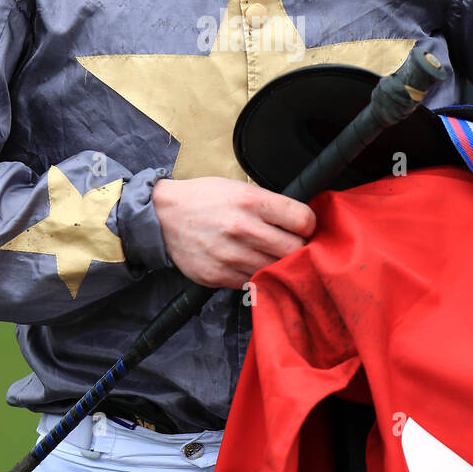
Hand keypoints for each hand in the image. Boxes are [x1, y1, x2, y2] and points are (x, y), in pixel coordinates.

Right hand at [153, 176, 315, 288]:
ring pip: (276, 271)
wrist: (162, 216)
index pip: (303, 220)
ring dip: (279, 266)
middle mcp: (242, 229)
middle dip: (300, 249)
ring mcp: (230, 256)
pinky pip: (253, 283)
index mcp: (251, 201)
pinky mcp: (218, 276)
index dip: (309, 225)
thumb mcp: (239, 188)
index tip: (304, 227)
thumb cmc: (204, 198)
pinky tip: (249, 265)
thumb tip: (301, 222)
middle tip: (293, 246)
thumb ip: (269, 205)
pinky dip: (257, 277)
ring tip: (270, 257)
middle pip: (295, 250)